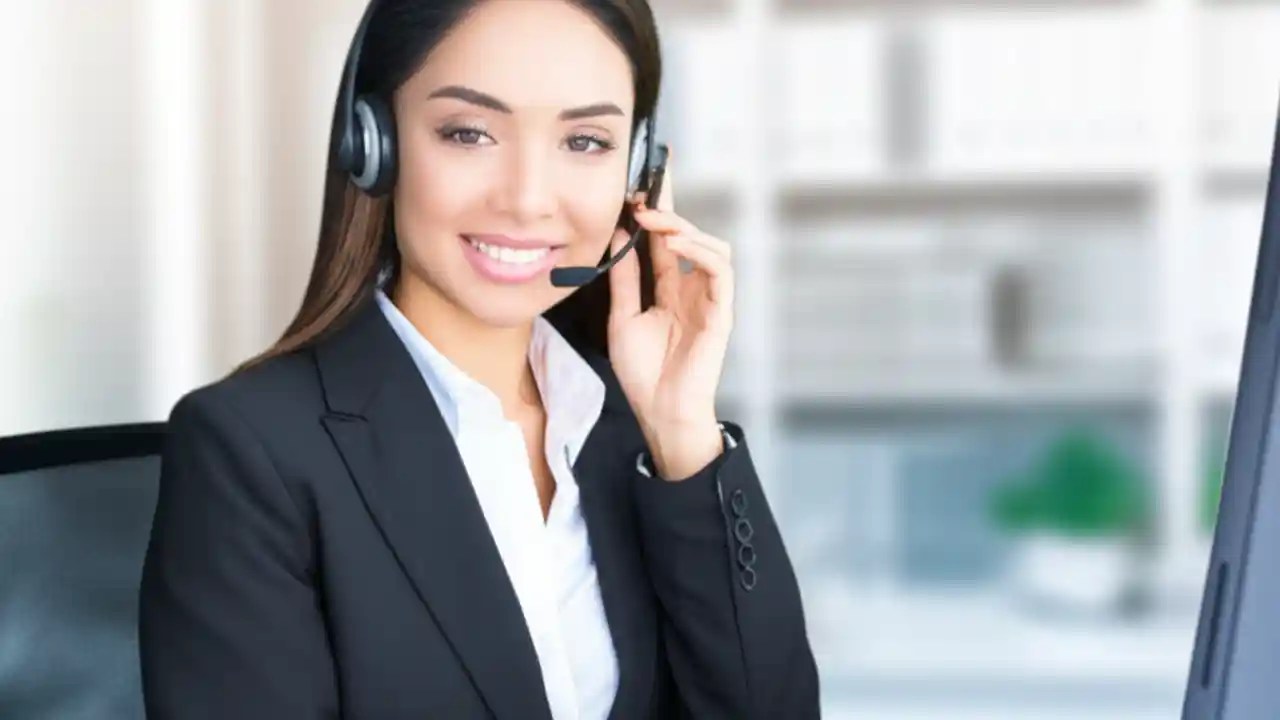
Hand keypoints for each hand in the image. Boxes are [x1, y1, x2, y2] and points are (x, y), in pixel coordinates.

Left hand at [607, 148, 733, 479]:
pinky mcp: (721, 313)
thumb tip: (618, 235)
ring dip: (685, 228)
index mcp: (671, 289)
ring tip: (655, 221)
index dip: (659, 208)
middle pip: (690, 234)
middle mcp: (693, 289)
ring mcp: (710, 300)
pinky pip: (720, 272)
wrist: (659, 411)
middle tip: (643, 194)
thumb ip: (625, 277)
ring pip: (712, 246)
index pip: (666, 238)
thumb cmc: (643, 373)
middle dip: (670, 208)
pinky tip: (676, 245)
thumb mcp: (622, 316)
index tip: (643, 178)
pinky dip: (701, 252)